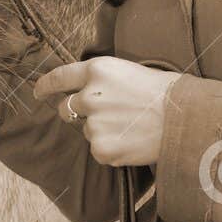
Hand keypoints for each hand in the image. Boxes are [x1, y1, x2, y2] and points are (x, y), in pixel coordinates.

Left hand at [34, 56, 181, 166]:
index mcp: (97, 70)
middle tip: (102, 115)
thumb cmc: (163, 91)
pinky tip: (131, 141)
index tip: (37, 91)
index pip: (60, 77)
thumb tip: (83, 92)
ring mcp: (94, 123)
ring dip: (101, 130)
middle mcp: (90, 95)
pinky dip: (111, 149)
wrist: (183, 118)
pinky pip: (98, 150)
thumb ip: (102, 81)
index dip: (45, 86)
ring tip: (130, 126)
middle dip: (77, 113)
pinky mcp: (102, 148)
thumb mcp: (128, 72)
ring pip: (86, 131)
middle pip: (67, 108)